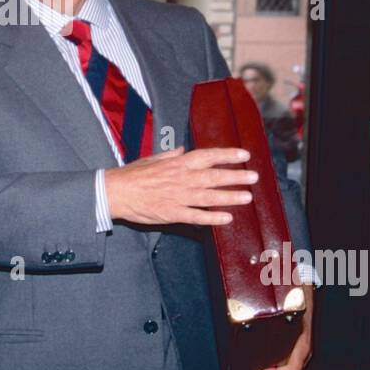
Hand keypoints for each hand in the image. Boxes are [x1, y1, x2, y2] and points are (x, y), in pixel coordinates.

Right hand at [103, 147, 255, 226]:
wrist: (115, 191)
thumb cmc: (132, 174)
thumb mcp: (152, 158)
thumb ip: (170, 155)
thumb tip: (182, 150)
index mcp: (177, 163)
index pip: (207, 156)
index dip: (227, 155)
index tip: (244, 154)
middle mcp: (181, 178)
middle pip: (214, 176)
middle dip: (236, 176)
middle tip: (254, 177)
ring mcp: (178, 196)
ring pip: (209, 196)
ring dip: (229, 196)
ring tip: (247, 197)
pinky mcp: (172, 213)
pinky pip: (196, 216)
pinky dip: (212, 217)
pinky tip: (226, 218)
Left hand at [254, 286, 313, 369]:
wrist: (305, 290)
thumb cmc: (297, 296)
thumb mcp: (288, 304)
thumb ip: (278, 310)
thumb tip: (264, 311)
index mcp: (303, 343)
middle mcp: (304, 350)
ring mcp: (301, 350)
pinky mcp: (296, 348)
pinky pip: (289, 366)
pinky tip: (266, 368)